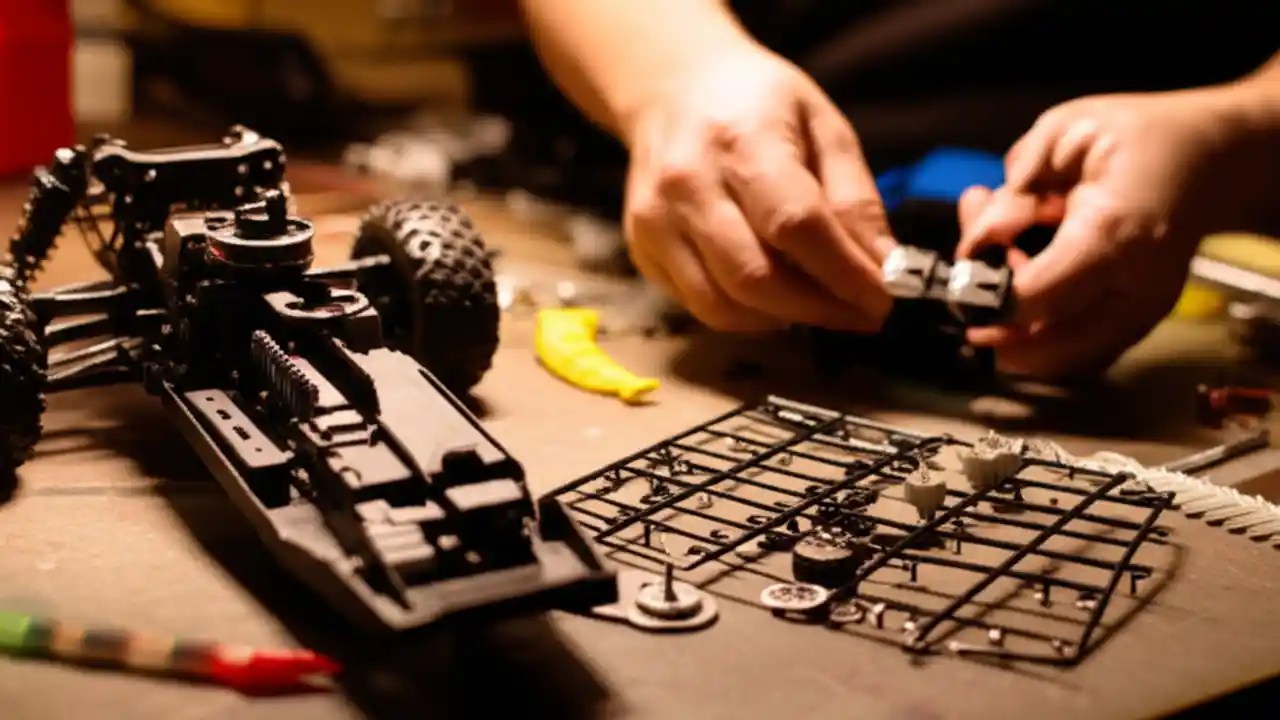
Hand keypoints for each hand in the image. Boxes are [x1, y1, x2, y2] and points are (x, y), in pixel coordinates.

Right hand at [620, 42, 894, 332]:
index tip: (882, 300)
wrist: (672, 87)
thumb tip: (884, 268)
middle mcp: (688, 185)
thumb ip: (855, 198)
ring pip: (723, 305)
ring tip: (821, 308)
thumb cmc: (759, 104)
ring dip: (783, 319)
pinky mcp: (641, 248)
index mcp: (742, 142)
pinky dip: (746, 315)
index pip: (796, 226)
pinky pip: (699, 305)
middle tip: (859, 314)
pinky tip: (775, 300)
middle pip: (756, 278)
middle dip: (818, 308)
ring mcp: (656, 222)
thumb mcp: (822, 127)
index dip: (844, 274)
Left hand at [956, 83, 1279, 378]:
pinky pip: (1072, 350)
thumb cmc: (1140, 139)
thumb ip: (1017, 185)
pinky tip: (1029, 272)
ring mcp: (1140, 314)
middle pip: (1043, 346)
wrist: (1214, 160)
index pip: (1035, 295)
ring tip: (1008, 253)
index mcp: (1113, 235)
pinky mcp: (1136, 325)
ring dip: (1014, 326)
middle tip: (979, 271)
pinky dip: (1038, 329)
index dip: (987, 294)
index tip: (964, 270)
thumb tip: (980, 236)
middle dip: (996, 320)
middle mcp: (1133, 288)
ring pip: (1057, 359)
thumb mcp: (1068, 130)